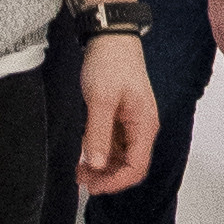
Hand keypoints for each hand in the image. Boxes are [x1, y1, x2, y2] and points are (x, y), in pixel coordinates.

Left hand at [77, 40, 158, 197]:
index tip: (92, 186)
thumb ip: (98, 134)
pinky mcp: (120, 117)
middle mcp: (141, 127)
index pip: (136, 167)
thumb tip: (96, 165)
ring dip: (102, 166)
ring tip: (78, 168)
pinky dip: (99, 152)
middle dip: (107, 177)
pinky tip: (82, 152)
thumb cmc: (110, 63)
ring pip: (120, 156)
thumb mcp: (100, 99)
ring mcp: (131, 123)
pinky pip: (113, 143)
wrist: (110, 37)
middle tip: (81, 179)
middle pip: (130, 165)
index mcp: (144, 125)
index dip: (115, 182)